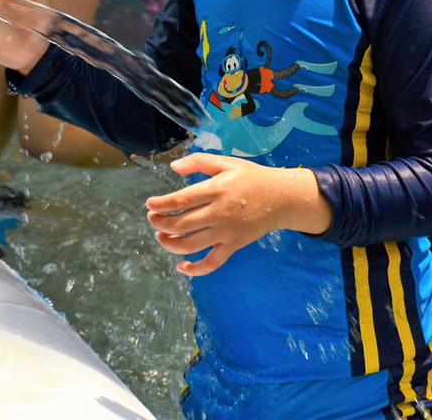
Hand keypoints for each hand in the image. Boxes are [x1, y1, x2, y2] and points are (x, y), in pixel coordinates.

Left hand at [145, 153, 331, 275]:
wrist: (281, 198)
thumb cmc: (252, 177)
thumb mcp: (227, 162)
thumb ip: (199, 162)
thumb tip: (174, 166)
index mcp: (216, 190)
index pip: (181, 200)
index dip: (161, 204)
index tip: (149, 205)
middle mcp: (219, 213)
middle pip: (181, 224)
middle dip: (160, 223)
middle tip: (151, 219)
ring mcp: (226, 232)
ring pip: (190, 245)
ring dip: (169, 244)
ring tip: (161, 236)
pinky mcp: (233, 245)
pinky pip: (212, 263)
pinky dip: (195, 269)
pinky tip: (182, 267)